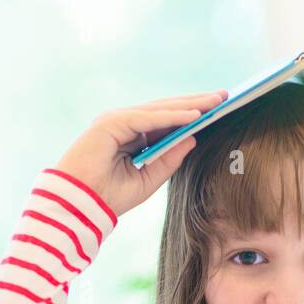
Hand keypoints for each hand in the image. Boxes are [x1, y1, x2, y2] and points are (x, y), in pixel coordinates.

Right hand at [54, 89, 227, 218]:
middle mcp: (124, 123)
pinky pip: (149, 118)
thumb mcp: (148, 179)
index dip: (191, 114)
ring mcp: (117, 120)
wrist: (78, 207)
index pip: (166, 120)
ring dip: (190, 104)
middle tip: (224, 96)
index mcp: (131, 136)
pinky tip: (194, 115)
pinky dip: (172, 116)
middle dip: (196, 103)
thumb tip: (193, 138)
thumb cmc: (108, 197)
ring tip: (216, 101)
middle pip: (167, 109)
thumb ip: (169, 159)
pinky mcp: (112, 123)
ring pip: (160, 109)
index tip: (217, 110)